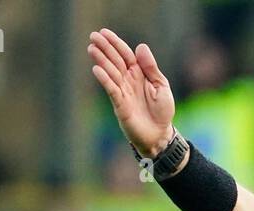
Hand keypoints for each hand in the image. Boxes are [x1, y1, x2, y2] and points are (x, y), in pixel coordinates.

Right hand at [88, 28, 174, 157]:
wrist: (160, 135)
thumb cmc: (162, 111)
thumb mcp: (161, 86)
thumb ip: (151, 68)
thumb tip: (141, 46)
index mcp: (139, 73)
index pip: (125, 54)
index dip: (115, 43)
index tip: (104, 32)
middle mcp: (128, 80)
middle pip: (115, 60)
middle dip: (105, 48)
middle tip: (93, 36)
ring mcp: (123, 92)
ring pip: (111, 73)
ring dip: (101, 60)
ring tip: (92, 49)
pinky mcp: (120, 104)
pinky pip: (111, 89)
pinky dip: (104, 79)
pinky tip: (96, 69)